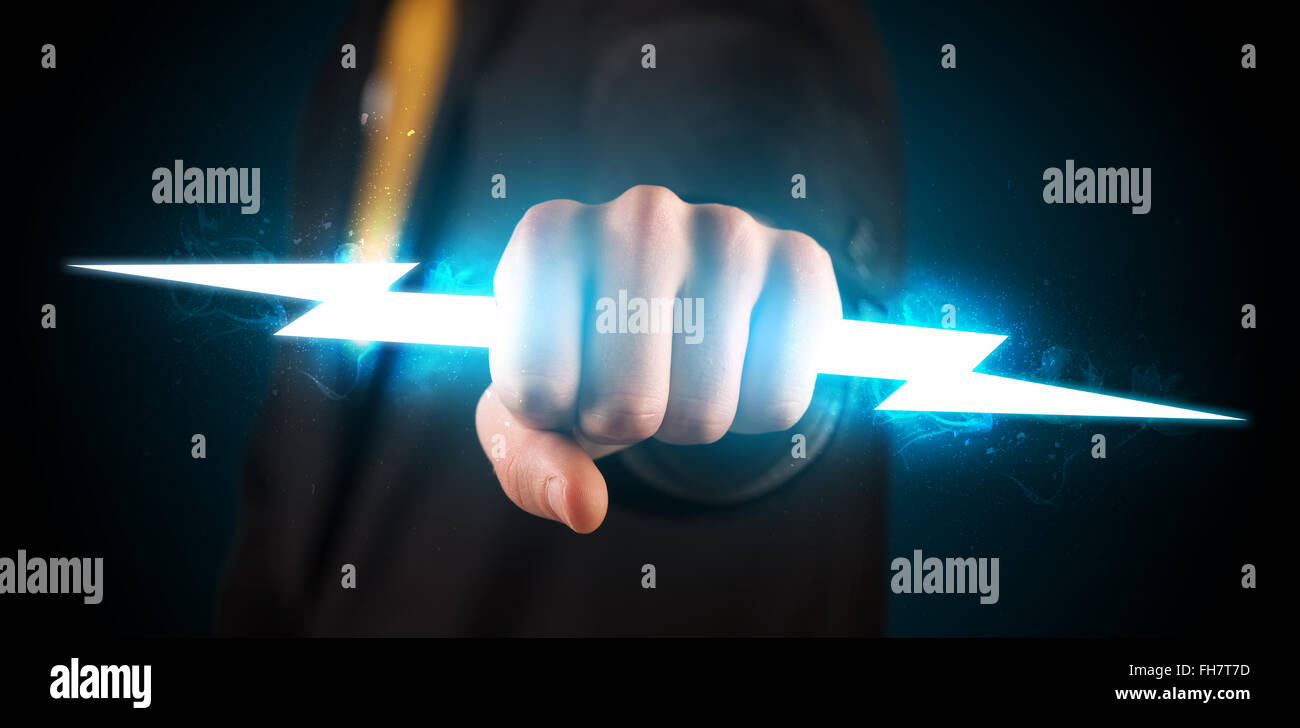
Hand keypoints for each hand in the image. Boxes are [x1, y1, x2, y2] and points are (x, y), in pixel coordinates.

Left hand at [475, 185, 840, 531]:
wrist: (666, 291)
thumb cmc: (582, 351)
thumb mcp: (528, 411)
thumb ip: (529, 465)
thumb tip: (583, 508)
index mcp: (548, 239)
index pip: (539, 396)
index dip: (553, 416)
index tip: (562, 374)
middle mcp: (638, 216)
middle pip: (630, 411)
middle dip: (627, 425)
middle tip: (629, 377)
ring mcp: (727, 230)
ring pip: (707, 414)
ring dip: (691, 420)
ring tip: (681, 365)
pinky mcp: (801, 260)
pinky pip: (781, 402)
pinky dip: (756, 410)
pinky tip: (737, 357)